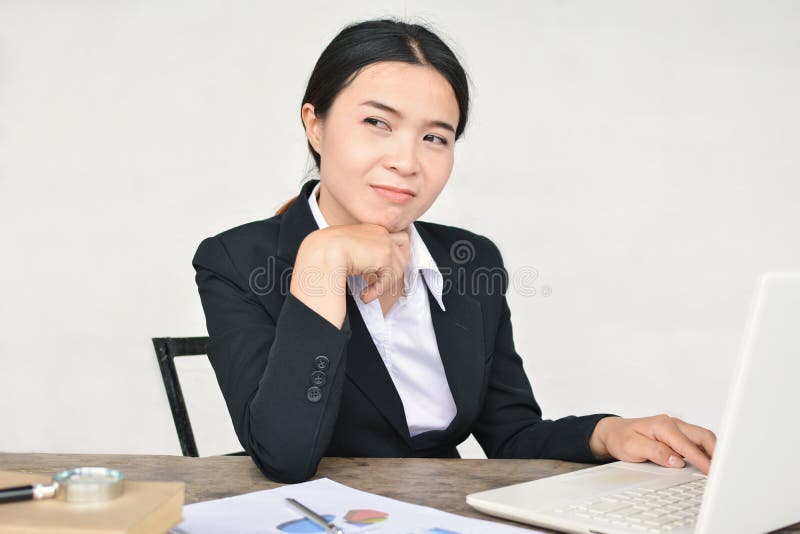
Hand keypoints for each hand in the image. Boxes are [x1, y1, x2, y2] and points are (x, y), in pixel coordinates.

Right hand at [291, 224, 409, 327]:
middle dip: (396, 267)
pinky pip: (389, 278)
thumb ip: (365, 252)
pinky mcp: (384, 255)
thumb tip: (376, 270)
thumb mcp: (348, 248)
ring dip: (384, 283)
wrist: (322, 252)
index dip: (395, 254)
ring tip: (367, 291)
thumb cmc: (326, 252)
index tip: (382, 270)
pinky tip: (364, 296)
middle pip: (404, 249)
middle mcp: (381, 232)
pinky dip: (378, 290)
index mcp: (372, 228)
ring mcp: (384, 242)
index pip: (397, 237)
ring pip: (398, 267)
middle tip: (380, 281)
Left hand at [589, 415, 716, 474]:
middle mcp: (672, 424)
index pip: (687, 444)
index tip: (711, 471)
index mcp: (663, 425)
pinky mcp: (676, 435)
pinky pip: (695, 441)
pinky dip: (705, 450)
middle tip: (725, 469)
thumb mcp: (633, 447)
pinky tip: (709, 461)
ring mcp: (676, 428)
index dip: (701, 459)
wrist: (612, 432)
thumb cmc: (621, 438)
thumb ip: (655, 452)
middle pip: (702, 436)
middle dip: (716, 451)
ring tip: (720, 467)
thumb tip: (676, 460)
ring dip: (712, 450)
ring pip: (701, 438)